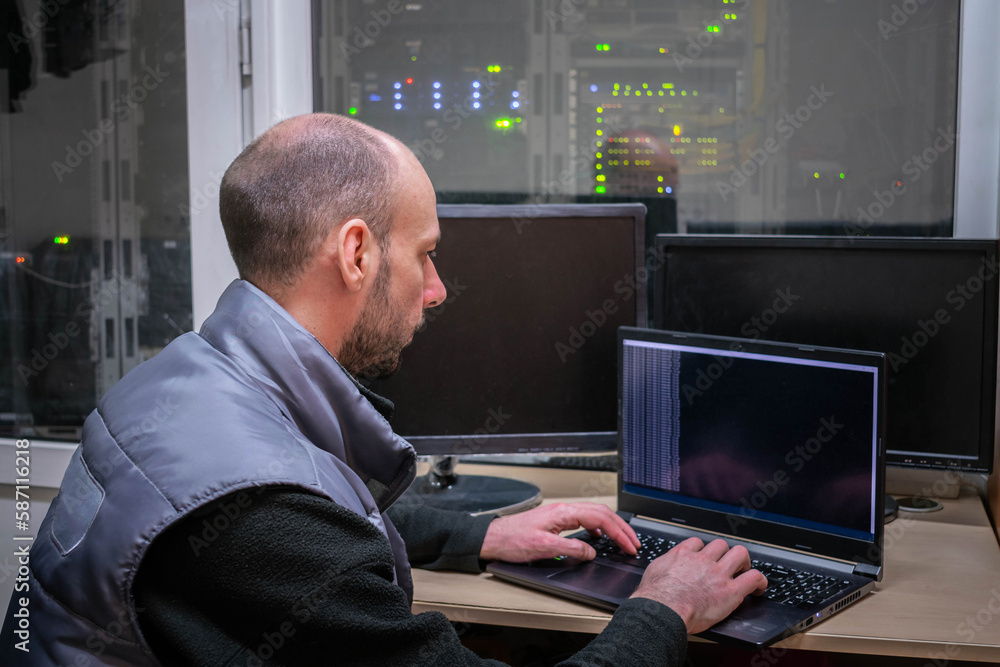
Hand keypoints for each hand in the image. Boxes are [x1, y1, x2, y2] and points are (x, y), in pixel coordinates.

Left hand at [480, 502, 639, 562]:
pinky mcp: (556, 521)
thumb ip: (571, 550)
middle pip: (602, 514)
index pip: (601, 519)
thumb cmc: (512, 539)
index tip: (630, 546)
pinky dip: (597, 527)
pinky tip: (599, 537)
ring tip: (622, 540)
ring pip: (594, 515)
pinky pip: (584, 520)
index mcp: (564, 512)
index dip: (619, 533)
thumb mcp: (544, 548)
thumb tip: (592, 552)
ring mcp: (560, 514)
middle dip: (621, 528)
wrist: (493, 538)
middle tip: (634, 543)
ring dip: (611, 527)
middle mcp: (564, 510)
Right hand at [630, 537, 766, 633]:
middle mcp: (703, 560)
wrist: (662, 610)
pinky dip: (759, 581)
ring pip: (740, 553)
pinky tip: (759, 588)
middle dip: (725, 554)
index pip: (698, 543)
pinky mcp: (730, 591)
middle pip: (721, 544)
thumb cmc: (654, 597)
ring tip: (743, 572)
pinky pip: (753, 577)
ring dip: (743, 562)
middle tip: (727, 565)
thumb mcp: (654, 572)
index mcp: (683, 555)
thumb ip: (663, 566)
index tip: (705, 558)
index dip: (704, 551)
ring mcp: (718, 574)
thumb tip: (662, 568)